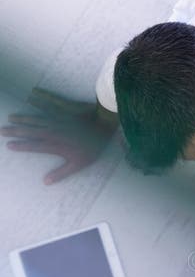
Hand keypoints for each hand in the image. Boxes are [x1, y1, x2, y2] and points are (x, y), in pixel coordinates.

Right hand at [0, 89, 116, 183]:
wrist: (102, 124)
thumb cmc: (92, 146)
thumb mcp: (78, 164)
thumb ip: (61, 173)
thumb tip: (46, 182)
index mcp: (54, 144)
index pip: (33, 146)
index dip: (20, 146)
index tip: (8, 145)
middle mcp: (51, 131)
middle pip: (29, 131)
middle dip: (14, 131)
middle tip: (1, 130)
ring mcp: (57, 119)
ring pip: (35, 118)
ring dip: (22, 118)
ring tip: (11, 118)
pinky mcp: (63, 109)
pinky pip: (48, 103)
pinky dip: (39, 98)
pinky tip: (31, 95)